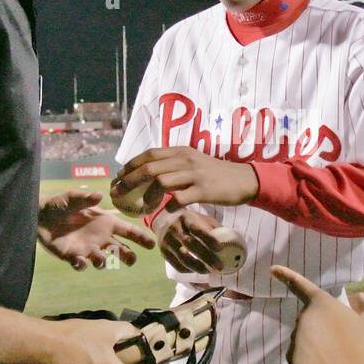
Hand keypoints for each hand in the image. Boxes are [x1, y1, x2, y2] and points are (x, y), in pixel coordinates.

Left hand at [37, 189, 154, 269]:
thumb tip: (99, 195)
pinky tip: (80, 261)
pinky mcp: (72, 256)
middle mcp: (100, 238)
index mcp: (105, 222)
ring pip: (102, 260)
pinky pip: (81, 265)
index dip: (141, 237)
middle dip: (128, 257)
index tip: (152, 244)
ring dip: (103, 262)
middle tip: (131, 260)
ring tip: (101, 259)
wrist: (39, 215)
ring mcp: (87, 248)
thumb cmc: (60, 204)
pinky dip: (82, 265)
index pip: (128, 231)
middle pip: (120, 250)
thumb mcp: (72, 198)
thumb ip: (85, 199)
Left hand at [114, 147, 258, 213]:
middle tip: (120, 193)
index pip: (149, 154)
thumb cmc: (216, 174)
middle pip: (150, 168)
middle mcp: (185, 160)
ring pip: (161, 181)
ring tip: (143, 206)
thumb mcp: (194, 162)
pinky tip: (165, 212)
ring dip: (147, 195)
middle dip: (130, 181)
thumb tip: (149, 173)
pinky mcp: (204, 190)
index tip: (119, 176)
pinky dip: (168, 206)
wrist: (244, 179)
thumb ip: (174, 165)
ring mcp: (194, 175)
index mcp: (181, 151)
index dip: (131, 165)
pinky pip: (179, 199)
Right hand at [153, 207, 226, 273]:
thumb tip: (231, 241)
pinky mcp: (163, 252)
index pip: (197, 228)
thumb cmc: (189, 221)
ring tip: (209, 271)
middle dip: (206, 257)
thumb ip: (212, 228)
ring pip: (182, 257)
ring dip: (197, 267)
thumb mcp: (200, 218)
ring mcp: (166, 241)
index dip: (209, 239)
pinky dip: (188, 270)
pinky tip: (196, 271)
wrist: (163, 220)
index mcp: (186, 218)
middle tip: (219, 267)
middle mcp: (174, 228)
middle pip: (190, 244)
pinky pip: (176, 264)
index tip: (220, 249)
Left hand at [270, 265, 363, 363]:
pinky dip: (310, 356)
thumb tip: (363, 298)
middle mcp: (304, 318)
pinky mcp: (291, 358)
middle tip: (342, 339)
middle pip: (311, 316)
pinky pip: (300, 352)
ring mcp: (295, 339)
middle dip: (322, 324)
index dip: (287, 276)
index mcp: (322, 304)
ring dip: (316, 340)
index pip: (302, 286)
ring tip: (336, 355)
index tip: (272, 270)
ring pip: (306, 335)